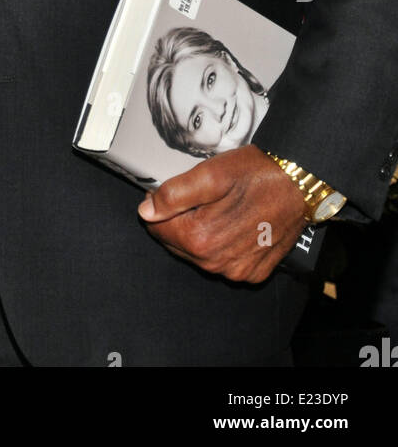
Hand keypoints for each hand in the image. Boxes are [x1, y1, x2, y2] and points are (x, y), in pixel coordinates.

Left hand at [137, 144, 307, 282]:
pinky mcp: (254, 272)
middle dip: (178, 222)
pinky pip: (224, 262)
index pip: (158, 229)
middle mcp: (218, 263)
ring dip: (200, 234)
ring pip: (199, 255)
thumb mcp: (211, 174)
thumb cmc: (258, 174)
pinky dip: (222, 245)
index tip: (169, 191)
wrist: (301, 185)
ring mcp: (238, 272)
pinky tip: (233, 223)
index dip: (159, 207)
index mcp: (202, 239)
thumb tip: (146, 212)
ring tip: (217, 207)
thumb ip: (174, 194)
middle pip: (178, 245)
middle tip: (197, 197)